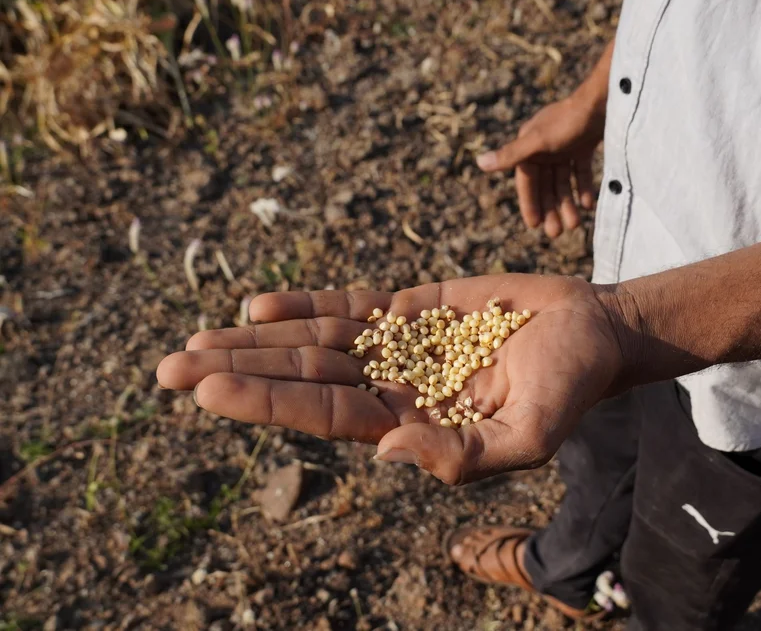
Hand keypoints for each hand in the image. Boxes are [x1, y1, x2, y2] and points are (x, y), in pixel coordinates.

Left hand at [156, 275, 626, 484]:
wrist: (594, 333)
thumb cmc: (569, 390)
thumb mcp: (528, 437)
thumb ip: (464, 457)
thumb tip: (386, 452)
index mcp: (412, 424)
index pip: (325, 415)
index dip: (265, 402)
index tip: (204, 390)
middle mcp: (393, 386)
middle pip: (302, 379)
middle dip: (238, 373)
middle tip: (164, 369)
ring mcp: (399, 344)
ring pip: (315, 341)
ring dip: (257, 340)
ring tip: (195, 338)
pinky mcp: (413, 306)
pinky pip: (350, 305)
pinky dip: (305, 304)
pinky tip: (258, 306)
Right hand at [477, 91, 604, 237]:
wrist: (604, 101)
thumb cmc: (568, 121)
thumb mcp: (538, 141)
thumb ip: (511, 155)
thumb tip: (480, 163)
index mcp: (529, 147)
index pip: (527, 181)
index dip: (529, 203)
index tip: (534, 225)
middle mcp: (544, 148)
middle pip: (546, 185)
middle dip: (551, 208)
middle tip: (557, 233)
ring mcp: (564, 147)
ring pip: (563, 181)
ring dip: (567, 202)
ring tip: (575, 224)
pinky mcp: (583, 145)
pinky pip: (580, 172)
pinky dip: (582, 187)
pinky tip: (587, 205)